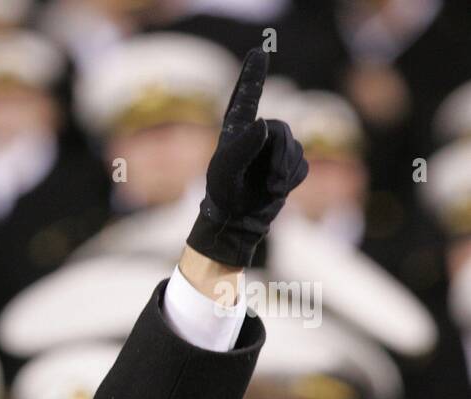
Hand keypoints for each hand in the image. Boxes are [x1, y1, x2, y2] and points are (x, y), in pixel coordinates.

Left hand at [185, 49, 307, 267]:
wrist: (236, 220)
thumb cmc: (223, 193)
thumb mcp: (225, 170)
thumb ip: (243, 145)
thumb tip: (265, 123)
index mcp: (236, 129)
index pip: (246, 96)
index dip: (253, 73)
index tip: (258, 52)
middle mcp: (257, 134)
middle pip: (284, 130)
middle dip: (281, 156)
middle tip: (269, 180)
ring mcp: (274, 149)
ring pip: (296, 149)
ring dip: (285, 172)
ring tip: (267, 188)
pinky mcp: (288, 165)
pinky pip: (303, 166)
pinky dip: (292, 180)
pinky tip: (275, 190)